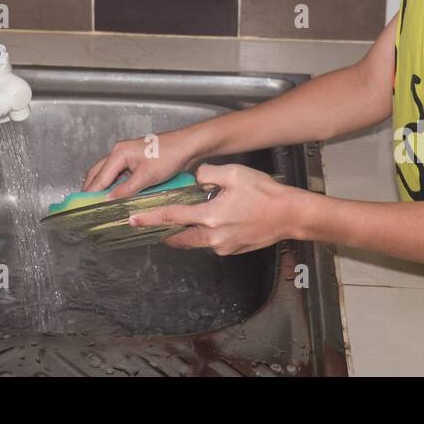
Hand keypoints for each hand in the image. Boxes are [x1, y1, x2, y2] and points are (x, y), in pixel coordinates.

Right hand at [82, 127, 203, 200]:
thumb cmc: (170, 156)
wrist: (188, 146)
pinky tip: (114, 196)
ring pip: (107, 174)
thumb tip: (108, 201)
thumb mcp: (147, 176)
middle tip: (86, 208)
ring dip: (102, 188)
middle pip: (98, 173)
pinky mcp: (135, 161)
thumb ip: (125, 190)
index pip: (99, 178)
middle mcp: (119, 152)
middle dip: (91, 190)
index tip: (83, 209)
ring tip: (97, 204)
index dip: (90, 194)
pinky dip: (113, 185)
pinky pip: (118, 174)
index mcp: (118, 153)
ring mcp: (127, 156)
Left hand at [129, 163, 303, 254]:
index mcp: (210, 216)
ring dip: (186, 232)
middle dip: (165, 232)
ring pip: (195, 241)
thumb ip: (208, 174)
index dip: (150, 218)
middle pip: (179, 237)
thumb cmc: (265, 193)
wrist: (290, 215)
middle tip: (153, 226)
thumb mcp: (234, 173)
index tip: (133, 219)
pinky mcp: (232, 250)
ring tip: (184, 220)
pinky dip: (205, 234)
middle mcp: (213, 236)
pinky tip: (213, 221)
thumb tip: (195, 178)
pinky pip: (211, 243)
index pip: (172, 217)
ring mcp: (223, 246)